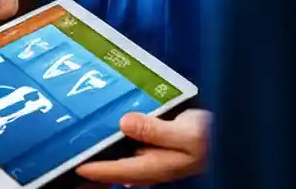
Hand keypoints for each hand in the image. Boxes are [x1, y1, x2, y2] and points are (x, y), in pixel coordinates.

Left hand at [76, 109, 210, 186]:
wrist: (228, 134)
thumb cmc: (211, 135)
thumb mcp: (188, 132)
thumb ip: (156, 130)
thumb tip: (125, 123)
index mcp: (159, 165)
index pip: (120, 170)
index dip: (97, 170)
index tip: (76, 167)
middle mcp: (153, 165)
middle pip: (116, 171)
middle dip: (94, 172)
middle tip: (67, 167)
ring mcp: (154, 158)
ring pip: (121, 162)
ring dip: (102, 159)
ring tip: (78, 152)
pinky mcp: (156, 149)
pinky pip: (129, 152)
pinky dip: (114, 148)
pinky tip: (104, 139)